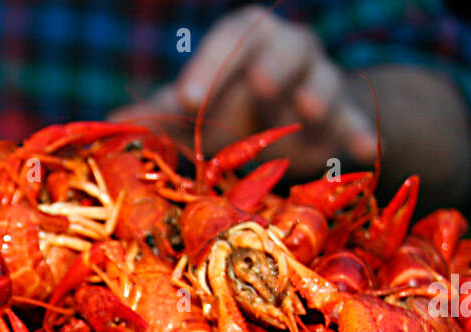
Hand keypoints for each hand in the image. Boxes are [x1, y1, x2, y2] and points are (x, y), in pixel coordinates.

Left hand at [110, 5, 377, 176]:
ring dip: (318, 93)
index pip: (228, 40)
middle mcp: (285, 53)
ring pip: (324, 78)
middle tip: (263, 84)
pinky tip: (362, 152)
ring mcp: (320, 82)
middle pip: (285, 47)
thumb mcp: (198, 109)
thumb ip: (160, 115)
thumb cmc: (232, 110)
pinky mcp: (343, 118)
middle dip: (275, 63)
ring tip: (310, 113)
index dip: (208, 64)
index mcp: (245, 43)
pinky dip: (358, 134)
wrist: (293, 123)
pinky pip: (354, 122)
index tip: (187, 97)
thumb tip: (108, 126)